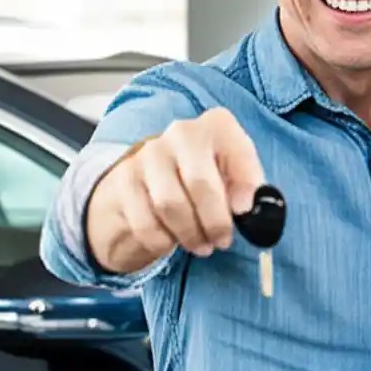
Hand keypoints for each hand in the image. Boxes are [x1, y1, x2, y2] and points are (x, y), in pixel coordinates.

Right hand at [89, 107, 264, 269]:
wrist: (150, 185)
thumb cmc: (204, 182)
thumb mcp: (232, 179)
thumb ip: (247, 190)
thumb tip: (247, 210)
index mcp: (217, 126)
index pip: (237, 150)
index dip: (245, 183)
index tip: (244, 211)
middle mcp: (181, 133)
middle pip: (199, 182)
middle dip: (215, 221)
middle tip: (222, 240)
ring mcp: (149, 155)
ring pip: (170, 205)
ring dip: (190, 234)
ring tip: (201, 244)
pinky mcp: (124, 182)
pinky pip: (145, 222)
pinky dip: (162, 241)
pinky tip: (171, 240)